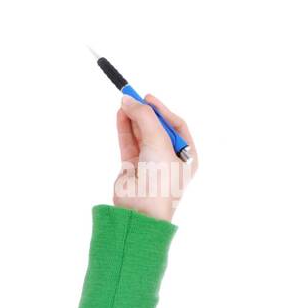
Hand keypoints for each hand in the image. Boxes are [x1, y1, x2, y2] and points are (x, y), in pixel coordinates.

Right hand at [112, 93, 196, 221]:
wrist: (142, 210)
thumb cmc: (160, 180)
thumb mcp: (158, 143)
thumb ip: (145, 118)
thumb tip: (129, 100)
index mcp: (187, 156)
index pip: (177, 126)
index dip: (163, 110)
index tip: (148, 98)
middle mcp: (170, 159)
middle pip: (157, 128)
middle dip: (145, 113)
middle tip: (132, 97)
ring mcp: (150, 163)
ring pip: (141, 133)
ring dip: (133, 118)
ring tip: (123, 103)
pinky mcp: (132, 166)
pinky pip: (129, 142)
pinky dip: (124, 128)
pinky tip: (120, 114)